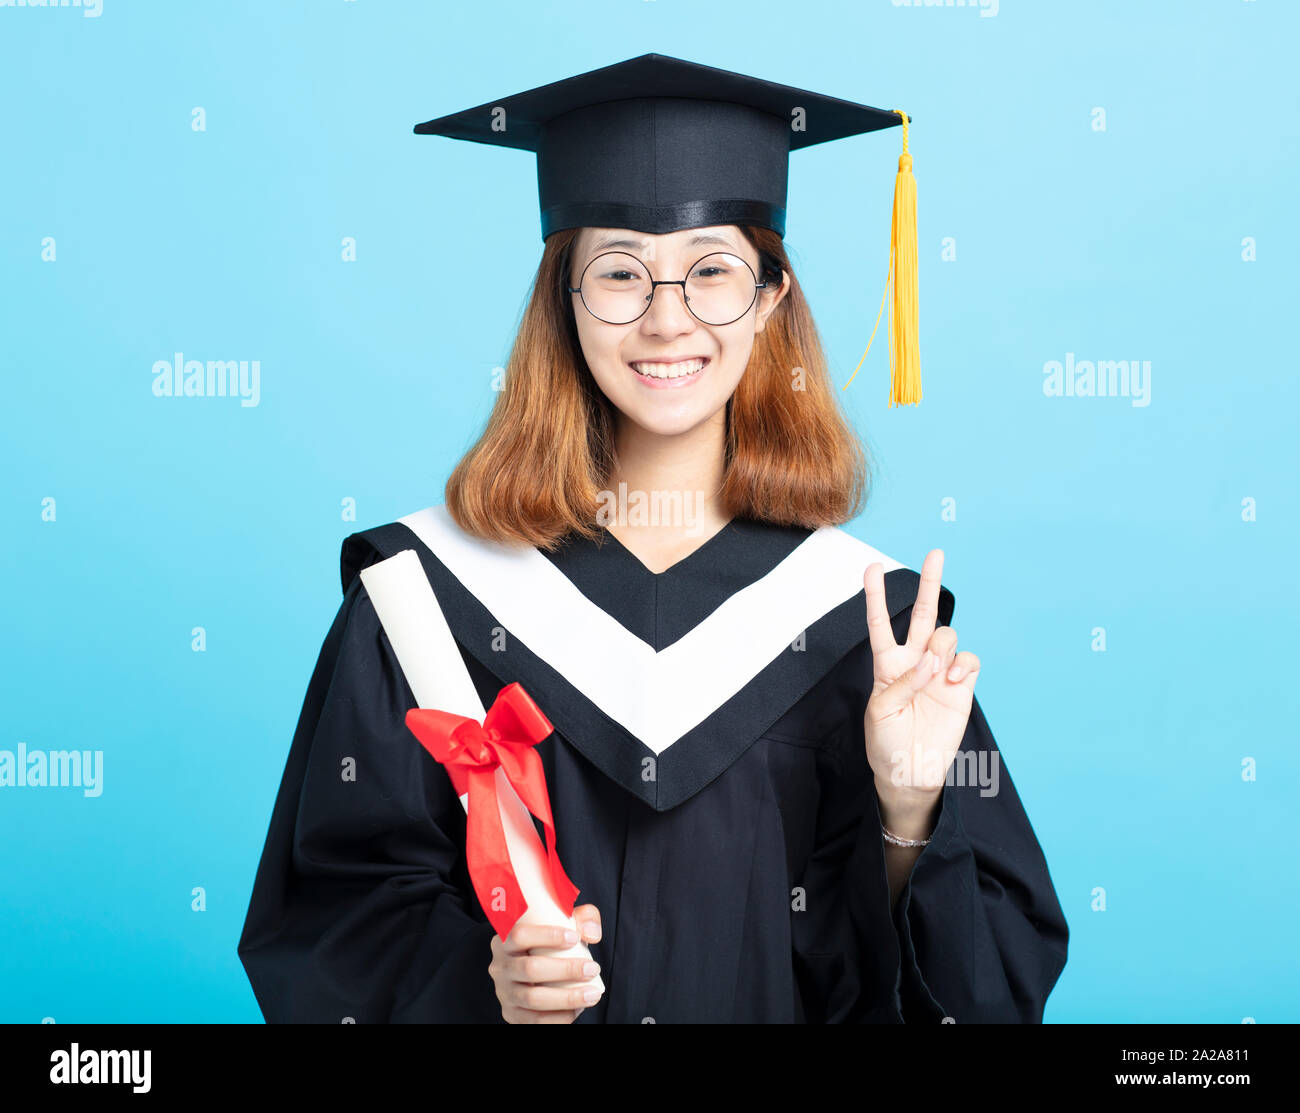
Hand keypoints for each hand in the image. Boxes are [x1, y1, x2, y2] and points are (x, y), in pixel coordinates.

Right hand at [488, 903, 602, 1022]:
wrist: (538, 970)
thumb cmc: (552, 944)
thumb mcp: (564, 923)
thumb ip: (583, 918)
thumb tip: (590, 933)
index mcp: (505, 941)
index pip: (520, 935)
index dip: (547, 936)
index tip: (575, 937)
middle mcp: (500, 967)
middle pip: (530, 969)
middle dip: (565, 970)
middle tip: (592, 969)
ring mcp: (504, 993)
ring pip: (533, 999)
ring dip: (567, 998)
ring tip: (592, 993)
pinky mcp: (512, 1014)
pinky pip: (535, 1021)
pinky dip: (559, 1018)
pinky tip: (578, 1009)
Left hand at [863, 550, 979, 830]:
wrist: (911, 773)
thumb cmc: (886, 743)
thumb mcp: (880, 713)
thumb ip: (903, 682)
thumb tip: (932, 659)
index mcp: (886, 665)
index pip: (880, 623)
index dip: (875, 595)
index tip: (871, 567)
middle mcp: (914, 662)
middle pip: (923, 614)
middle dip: (929, 583)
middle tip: (935, 553)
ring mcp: (940, 672)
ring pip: (947, 635)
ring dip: (942, 645)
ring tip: (936, 671)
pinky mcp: (961, 686)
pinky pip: (968, 659)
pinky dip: (962, 662)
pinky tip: (952, 678)